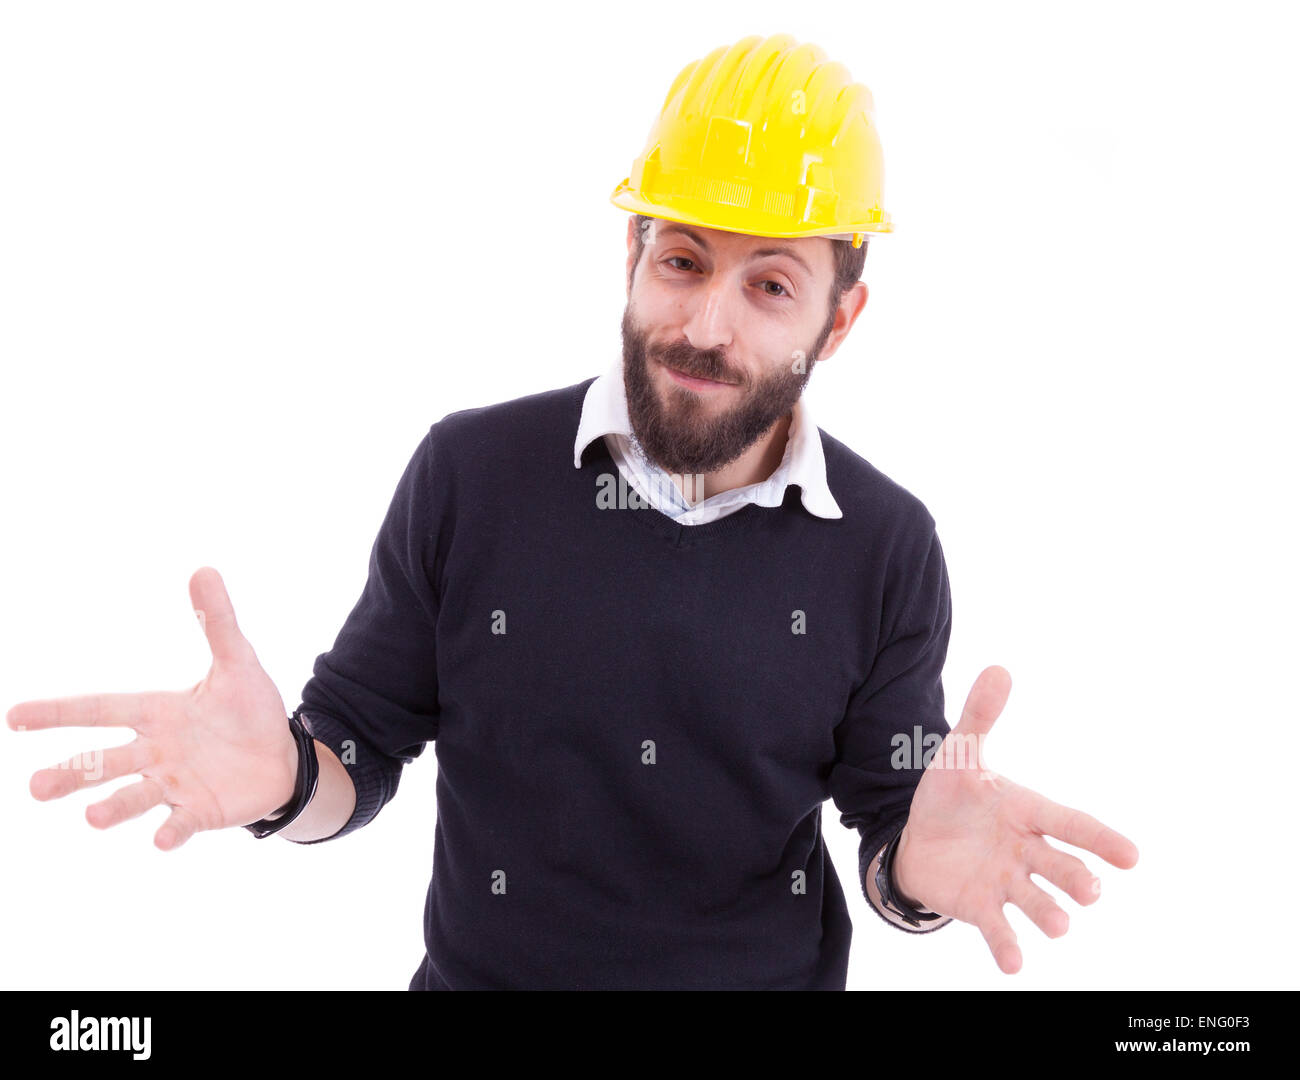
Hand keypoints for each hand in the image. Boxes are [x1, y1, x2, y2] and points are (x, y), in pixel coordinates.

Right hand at [6, 567, 298, 850]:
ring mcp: (175, 784)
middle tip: (35, 787)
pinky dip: (170, 832)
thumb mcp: (237, 661)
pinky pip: (180, 824)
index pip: (99, 709)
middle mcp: (156, 752)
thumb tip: (204, 570)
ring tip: (90, 818)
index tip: (13, 717)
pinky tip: (161, 840)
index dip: (58, 713)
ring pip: (133, 797)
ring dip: (112, 807)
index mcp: (156, 713)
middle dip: (69, 773)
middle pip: (103, 762)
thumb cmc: (248, 709)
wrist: (281, 756)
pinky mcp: (200, 811)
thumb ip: (217, 622)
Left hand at [891, 665, 1138, 972]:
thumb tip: (1000, 667)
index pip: (1071, 823)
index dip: (1101, 839)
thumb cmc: (949, 795)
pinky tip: (1014, 964)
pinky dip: (1007, 947)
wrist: (914, 835)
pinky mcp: (980, 907)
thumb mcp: (959, 754)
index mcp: (1027, 812)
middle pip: (1059, 865)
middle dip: (1077, 878)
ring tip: (1059, 924)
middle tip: (1092, 891)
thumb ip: (980, 716)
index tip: (1133, 857)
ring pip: (1035, 901)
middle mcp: (1024, 851)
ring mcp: (1005, 882)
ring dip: (1049, 914)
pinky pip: (999, 930)